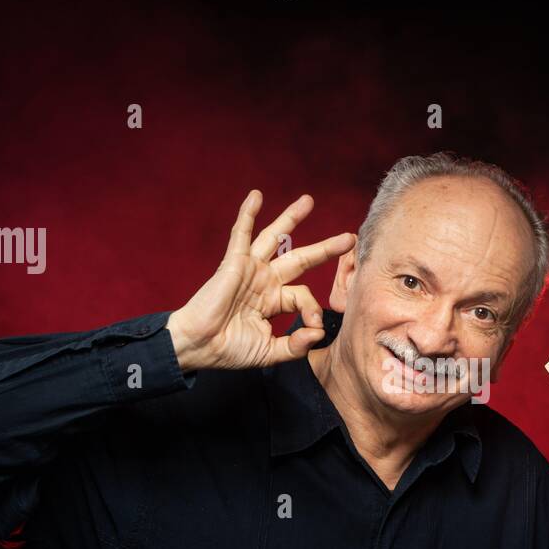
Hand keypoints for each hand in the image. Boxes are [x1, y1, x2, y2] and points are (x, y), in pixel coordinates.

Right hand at [166, 190, 355, 371]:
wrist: (200, 346)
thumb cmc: (229, 350)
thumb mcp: (269, 352)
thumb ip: (294, 346)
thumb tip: (318, 333)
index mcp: (273, 301)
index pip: (304, 296)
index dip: (313, 310)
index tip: (312, 327)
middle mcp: (264, 281)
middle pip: (301, 259)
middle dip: (325, 248)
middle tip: (349, 238)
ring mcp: (250, 269)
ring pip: (274, 238)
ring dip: (291, 218)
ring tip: (308, 201)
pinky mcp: (234, 263)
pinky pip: (241, 234)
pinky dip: (247, 214)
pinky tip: (256, 196)